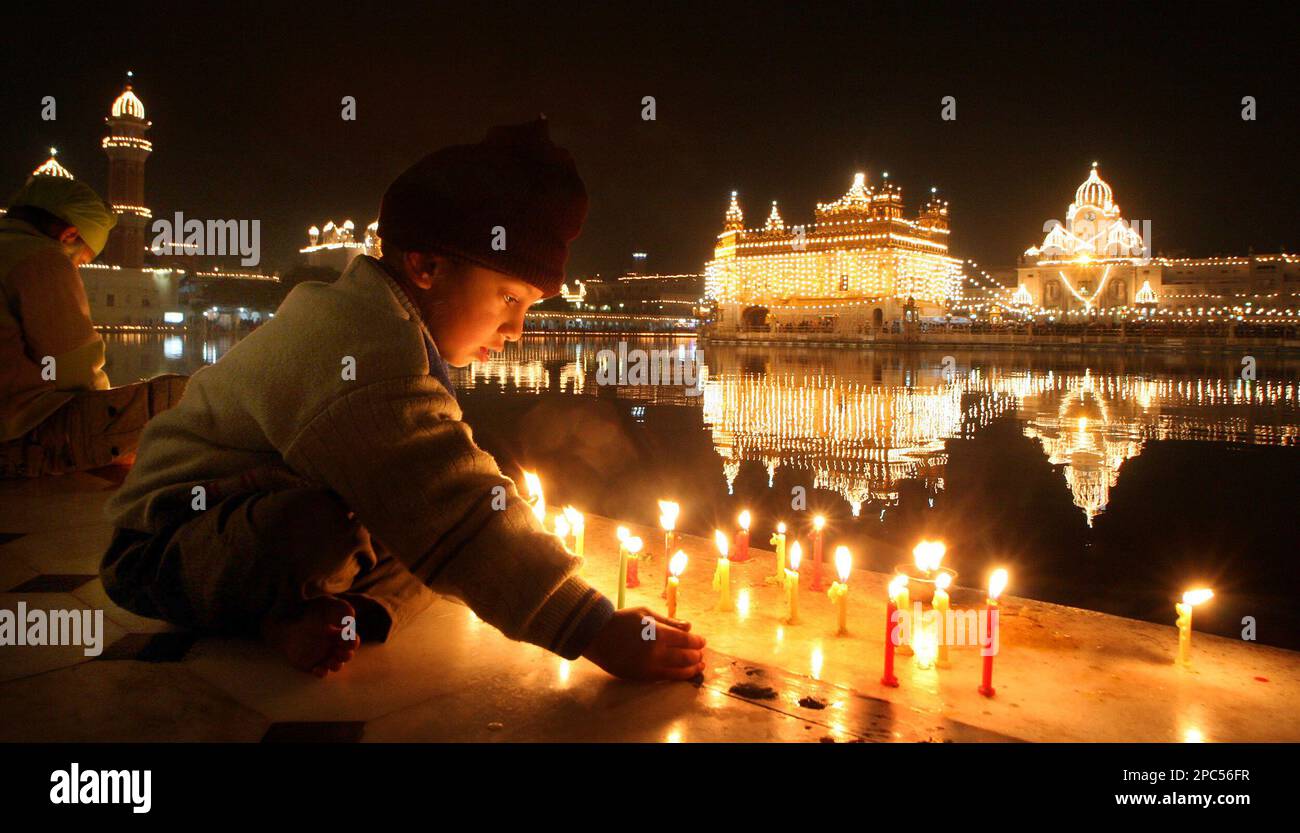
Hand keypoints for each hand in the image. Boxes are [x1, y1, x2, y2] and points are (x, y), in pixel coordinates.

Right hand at [582, 607, 705, 680]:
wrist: (597, 636)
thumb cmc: (622, 620)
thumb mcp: (646, 613)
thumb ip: (669, 621)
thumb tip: (689, 626)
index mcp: (658, 633)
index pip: (686, 640)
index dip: (698, 642)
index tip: (702, 641)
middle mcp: (656, 652)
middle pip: (686, 657)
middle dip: (697, 656)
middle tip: (701, 654)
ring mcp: (649, 666)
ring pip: (678, 671)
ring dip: (692, 669)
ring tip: (699, 666)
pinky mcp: (642, 676)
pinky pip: (666, 679)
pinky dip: (678, 677)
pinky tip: (684, 674)